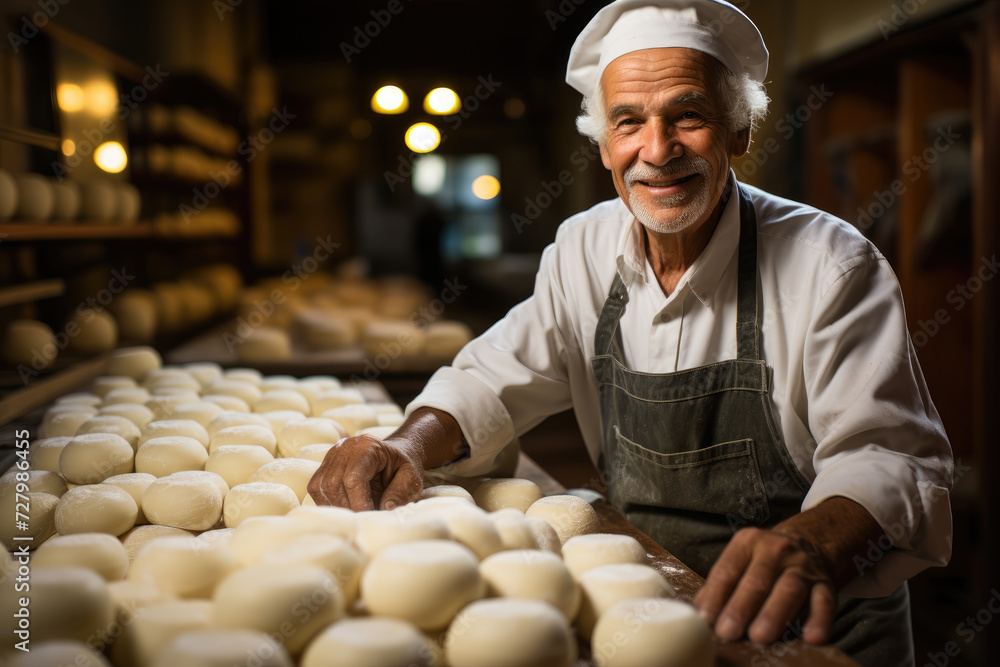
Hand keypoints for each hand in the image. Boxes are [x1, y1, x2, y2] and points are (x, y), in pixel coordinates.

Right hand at [307, 435, 423, 510]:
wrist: (393, 456)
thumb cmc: (401, 468)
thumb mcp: (411, 478)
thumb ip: (402, 492)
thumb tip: (386, 508)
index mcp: (368, 447)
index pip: (353, 479)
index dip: (359, 503)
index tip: (370, 517)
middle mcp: (345, 448)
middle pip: (333, 485)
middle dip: (347, 507)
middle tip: (362, 518)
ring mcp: (332, 455)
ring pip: (321, 487)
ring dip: (337, 507)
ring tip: (355, 513)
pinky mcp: (324, 465)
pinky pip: (316, 488)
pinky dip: (328, 503)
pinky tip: (345, 507)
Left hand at [692, 527, 836, 644]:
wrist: (807, 543)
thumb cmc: (761, 561)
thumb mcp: (739, 562)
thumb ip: (720, 586)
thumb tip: (698, 614)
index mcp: (748, 543)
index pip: (728, 570)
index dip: (715, 596)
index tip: (705, 619)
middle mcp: (776, 550)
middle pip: (757, 580)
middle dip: (740, 608)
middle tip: (727, 633)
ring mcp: (802, 566)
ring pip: (789, 589)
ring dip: (773, 614)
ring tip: (759, 637)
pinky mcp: (825, 583)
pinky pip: (825, 602)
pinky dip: (819, 620)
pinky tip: (811, 638)